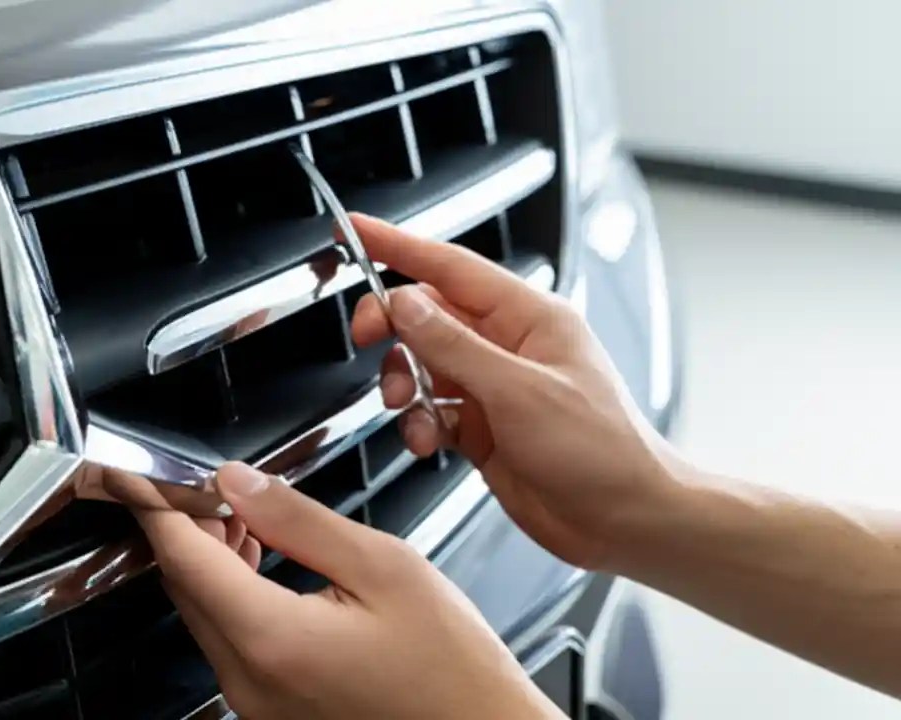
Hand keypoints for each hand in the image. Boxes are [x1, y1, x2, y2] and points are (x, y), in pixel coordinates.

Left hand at [107, 464, 561, 719]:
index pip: (183, 557)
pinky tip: (256, 564)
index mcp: (272, 638)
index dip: (155, 505)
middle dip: (183, 527)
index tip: (140, 474)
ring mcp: (258, 704)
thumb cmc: (453, 671)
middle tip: (203, 483)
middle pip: (184, 587)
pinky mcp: (272, 713)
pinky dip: (230, 596)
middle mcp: (251, 680)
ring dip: (207, 561)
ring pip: (202, 615)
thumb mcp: (384, 567)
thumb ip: (300, 521)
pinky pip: (228, 644)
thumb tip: (239, 484)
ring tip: (236, 515)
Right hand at [348, 213, 680, 570]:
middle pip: (428, 314)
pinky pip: (432, 411)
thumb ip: (455, 346)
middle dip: (392, 326)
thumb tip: (406, 304)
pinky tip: (430, 441)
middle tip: (367, 336)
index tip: (356, 230)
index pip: (450, 266)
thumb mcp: (520, 392)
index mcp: (530, 318)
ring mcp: (495, 387)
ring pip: (423, 364)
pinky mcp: (484, 428)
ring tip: (410, 407)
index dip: (397, 245)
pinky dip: (419, 424)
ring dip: (405, 384)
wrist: (625, 521)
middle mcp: (510, 346)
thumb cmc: (602, 452)